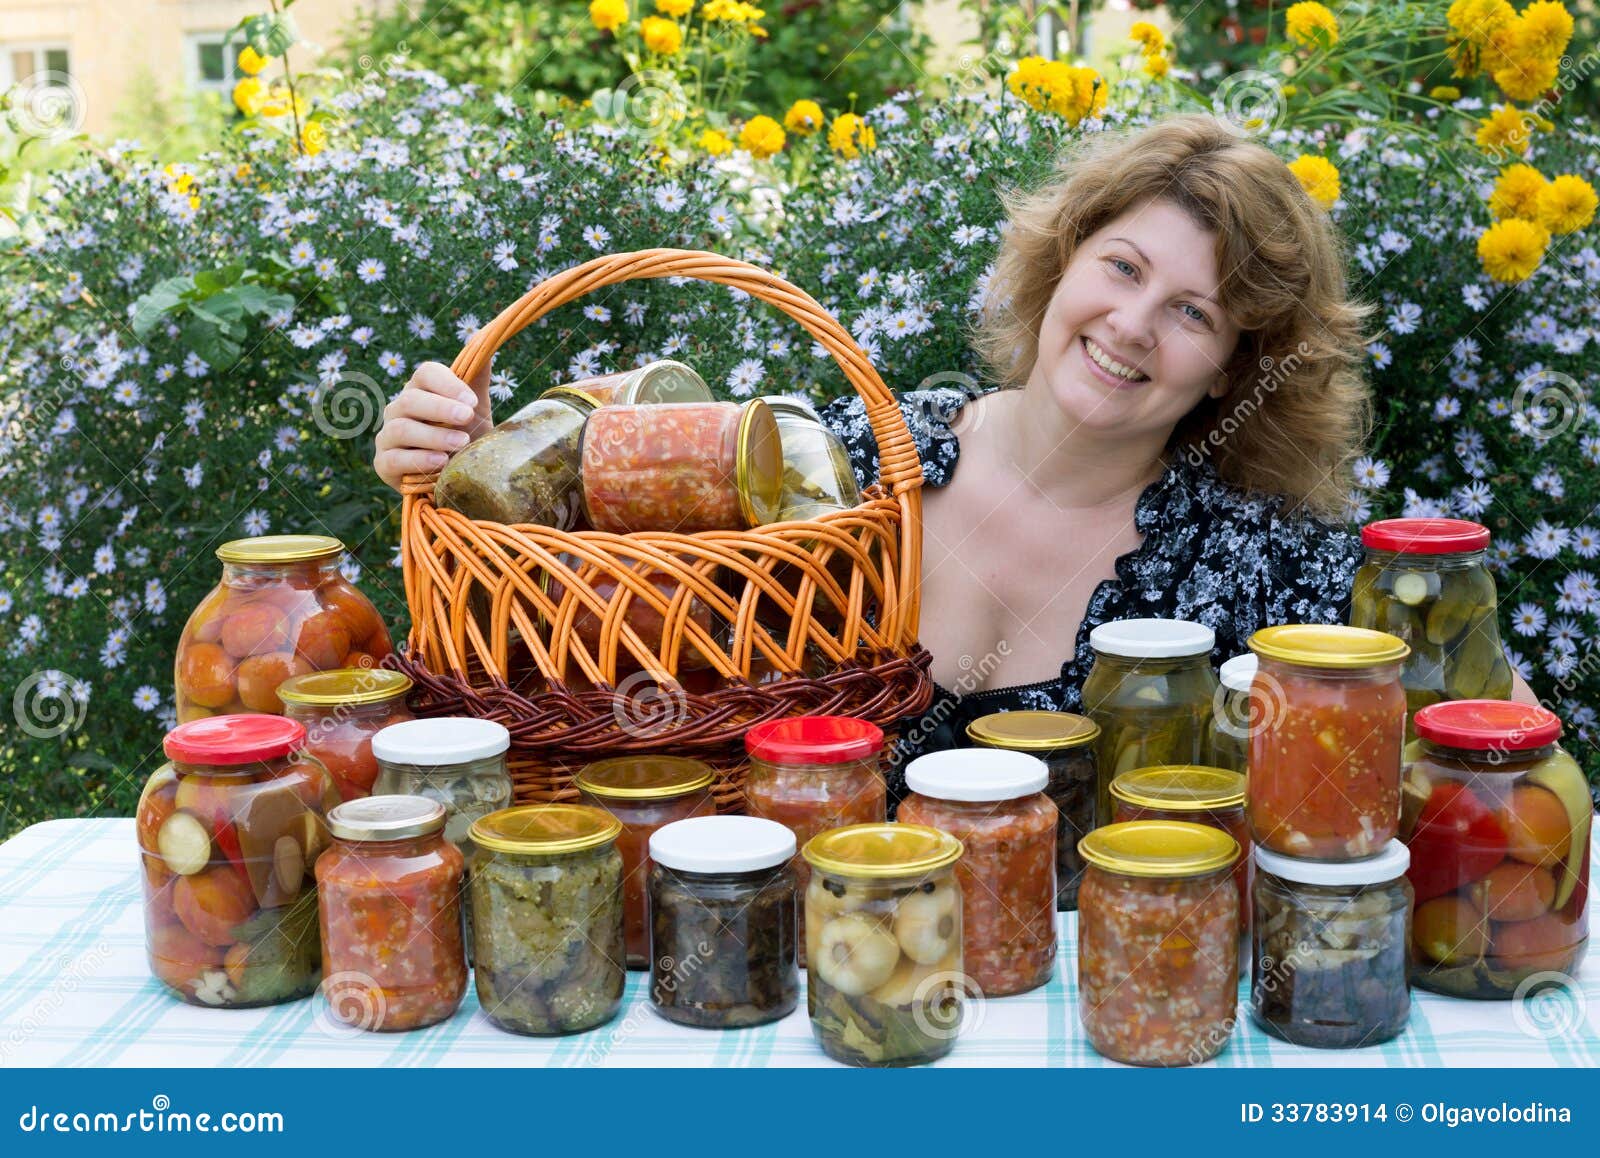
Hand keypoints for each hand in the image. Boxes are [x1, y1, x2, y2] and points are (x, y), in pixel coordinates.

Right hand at [373, 362, 492, 490]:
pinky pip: (395, 459)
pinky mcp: (384, 463)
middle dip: (441, 409)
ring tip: (460, 444)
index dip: (448, 384)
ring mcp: (387, 436)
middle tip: (467, 419)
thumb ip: (476, 377)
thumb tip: (483, 336)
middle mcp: (399, 409)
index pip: (426, 373)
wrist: (457, 476)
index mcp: (421, 390)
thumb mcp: (475, 409)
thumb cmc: (465, 436)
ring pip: (402, 428)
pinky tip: (440, 463)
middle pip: (412, 400)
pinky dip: (419, 460)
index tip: (472, 401)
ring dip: (433, 436)